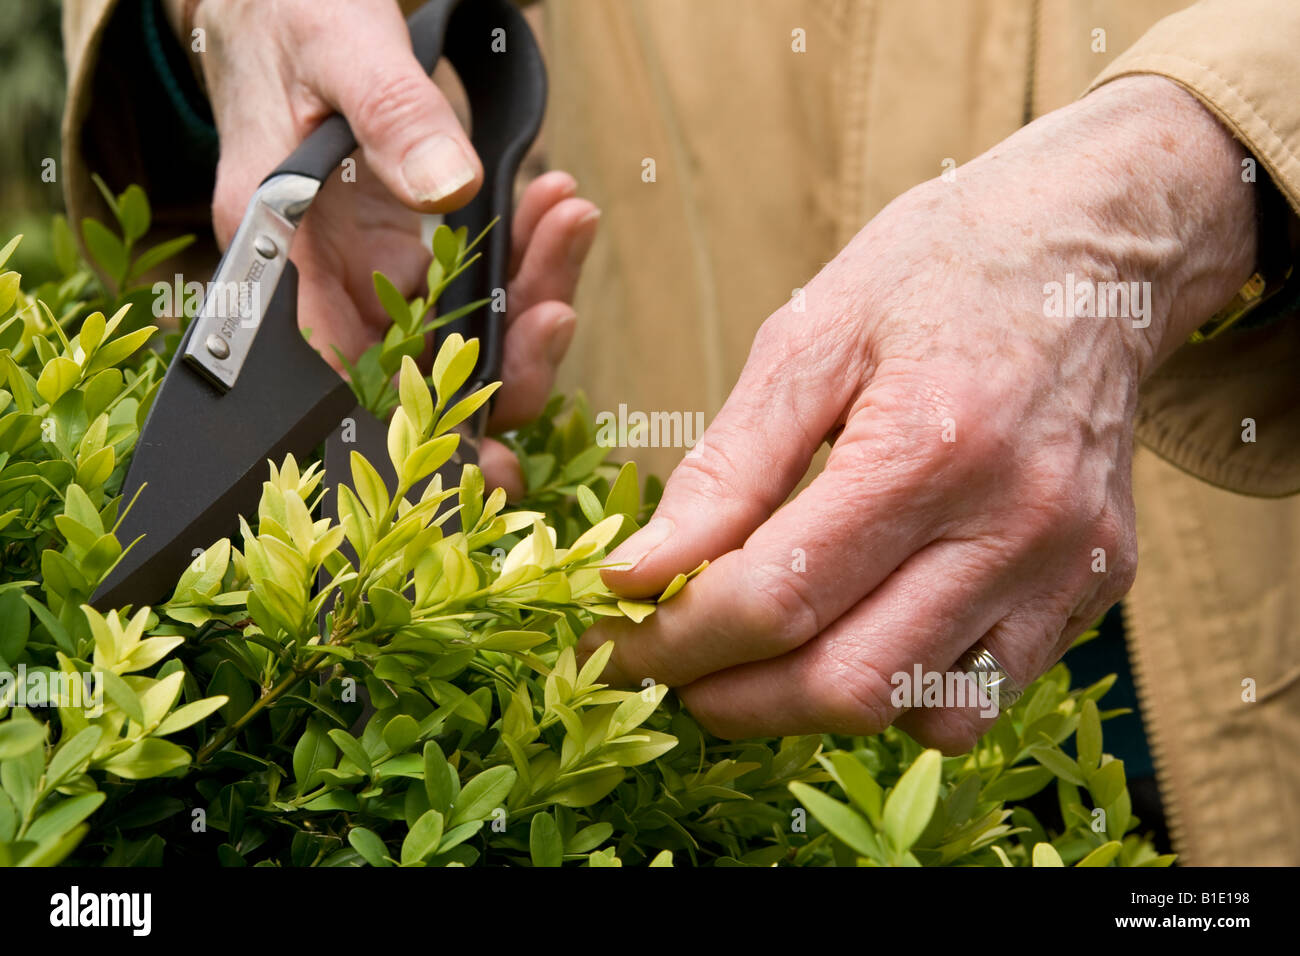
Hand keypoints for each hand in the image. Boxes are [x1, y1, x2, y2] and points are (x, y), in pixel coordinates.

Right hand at [173, 0, 598, 492]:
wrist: (285, 1)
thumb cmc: (289, 17)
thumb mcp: (340, 48)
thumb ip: (392, 116)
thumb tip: (451, 188)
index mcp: (282, 255)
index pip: (346, 376)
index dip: (418, 431)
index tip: (491, 453)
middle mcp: (329, 279)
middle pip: (424, 370)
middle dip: (503, 358)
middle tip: (556, 311)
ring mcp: (375, 267)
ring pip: (467, 329)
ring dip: (531, 292)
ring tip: (566, 216)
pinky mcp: (413, 245)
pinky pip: (483, 275)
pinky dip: (528, 251)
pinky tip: (554, 204)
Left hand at [580, 76, 1255, 751]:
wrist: (1096, 246)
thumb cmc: (937, 271)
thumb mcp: (809, 340)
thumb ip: (726, 470)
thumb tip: (639, 576)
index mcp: (928, 445)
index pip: (779, 599)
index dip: (678, 643)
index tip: (616, 647)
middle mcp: (1015, 525)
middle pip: (847, 685)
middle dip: (732, 699)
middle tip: (670, 670)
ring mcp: (1069, 568)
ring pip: (920, 716)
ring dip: (813, 710)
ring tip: (756, 659)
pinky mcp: (1096, 588)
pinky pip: (982, 697)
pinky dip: (901, 695)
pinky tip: (859, 634)